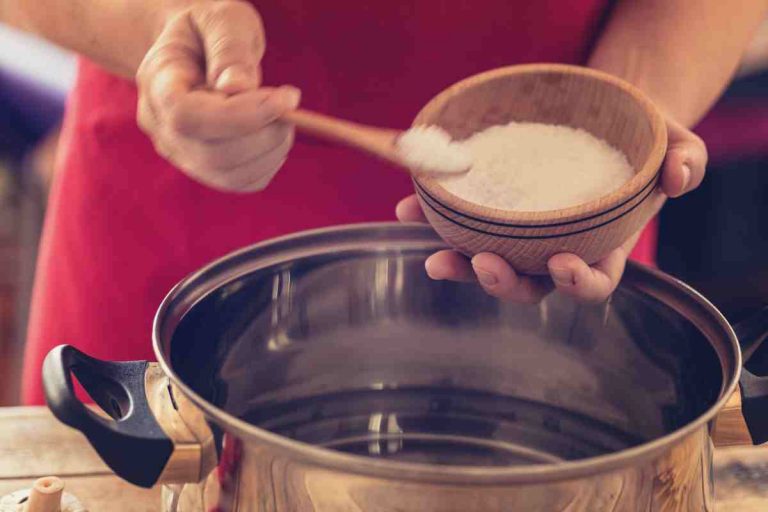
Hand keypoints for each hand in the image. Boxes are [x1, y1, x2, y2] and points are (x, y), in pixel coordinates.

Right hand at [136, 1, 299, 191]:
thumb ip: (229, 48)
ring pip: (229, 175)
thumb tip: (240, 87)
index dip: (243, 116)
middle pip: (213, 154)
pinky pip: (242, 183)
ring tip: (284, 116)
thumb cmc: (209, 31)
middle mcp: (161, 127)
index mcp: (157, 84)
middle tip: (290, 104)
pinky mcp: (205, 168)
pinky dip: (269, 164)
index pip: (189, 117)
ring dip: (272, 150)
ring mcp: (180, 153)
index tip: (287, 99)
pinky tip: (273, 133)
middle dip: (265, 134)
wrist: (195, 49)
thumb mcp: (220, 19)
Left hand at [396, 116, 707, 302]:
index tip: (560, 265)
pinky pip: (462, 225)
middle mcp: (557, 250)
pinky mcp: (493, 214)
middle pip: (529, 286)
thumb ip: (687, 160)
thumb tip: (678, 176)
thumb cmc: (642, 140)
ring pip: (488, 265)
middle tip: (482, 262)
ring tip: (433, 255)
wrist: (604, 119)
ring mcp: (521, 236)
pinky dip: (433, 221)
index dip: (577, 284)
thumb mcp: (676, 142)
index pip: (592, 283)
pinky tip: (407, 209)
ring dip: (459, 265)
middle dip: (504, 283)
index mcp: (602, 245)